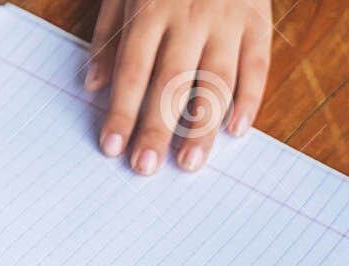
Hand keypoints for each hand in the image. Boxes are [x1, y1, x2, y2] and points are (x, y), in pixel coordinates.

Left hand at [85, 0, 272, 174]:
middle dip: (156, 129)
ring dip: (202, 127)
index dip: (121, 111)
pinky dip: (249, 100)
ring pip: (216, 82)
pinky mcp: (257, 20)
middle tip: (146, 167)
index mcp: (151, 9)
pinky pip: (256, 66)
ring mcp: (227, 20)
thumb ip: (107, 35)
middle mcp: (189, 17)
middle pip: (171, 83)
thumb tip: (91, 84)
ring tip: (190, 163)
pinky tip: (237, 131)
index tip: (112, 146)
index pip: (132, 70)